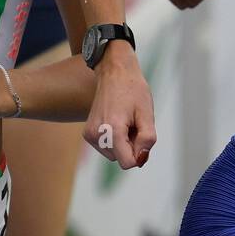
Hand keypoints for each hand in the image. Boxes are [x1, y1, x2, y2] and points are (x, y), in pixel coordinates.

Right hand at [84, 46, 155, 169]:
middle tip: (134, 123)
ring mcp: (89, 135)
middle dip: (132, 146)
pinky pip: (107, 148)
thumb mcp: (147, 113)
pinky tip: (118, 121)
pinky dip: (115, 139)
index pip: (127, 162)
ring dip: (124, 142)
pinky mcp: (87, 134)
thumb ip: (147, 139)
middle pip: (121, 158)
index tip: (142, 135)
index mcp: (111, 130)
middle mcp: (96, 135)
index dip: (140, 153)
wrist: (115, 73)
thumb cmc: (133, 91)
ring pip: (114, 154)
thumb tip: (140, 160)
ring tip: (126, 120)